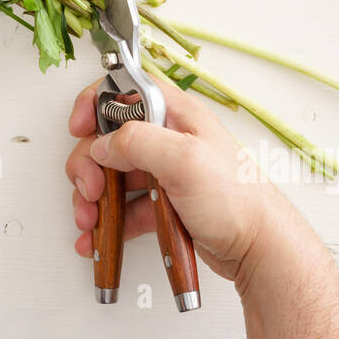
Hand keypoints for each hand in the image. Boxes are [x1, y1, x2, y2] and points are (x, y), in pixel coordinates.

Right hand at [64, 78, 338, 338]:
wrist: (259, 248)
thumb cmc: (239, 201)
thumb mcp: (185, 160)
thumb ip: (137, 142)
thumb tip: (103, 143)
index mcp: (176, 116)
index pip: (125, 90)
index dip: (95, 103)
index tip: (78, 126)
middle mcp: (169, 140)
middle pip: (109, 139)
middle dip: (88, 164)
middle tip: (89, 188)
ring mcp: (165, 173)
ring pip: (112, 176)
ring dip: (92, 198)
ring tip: (90, 221)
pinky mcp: (164, 203)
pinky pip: (124, 207)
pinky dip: (107, 222)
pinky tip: (99, 236)